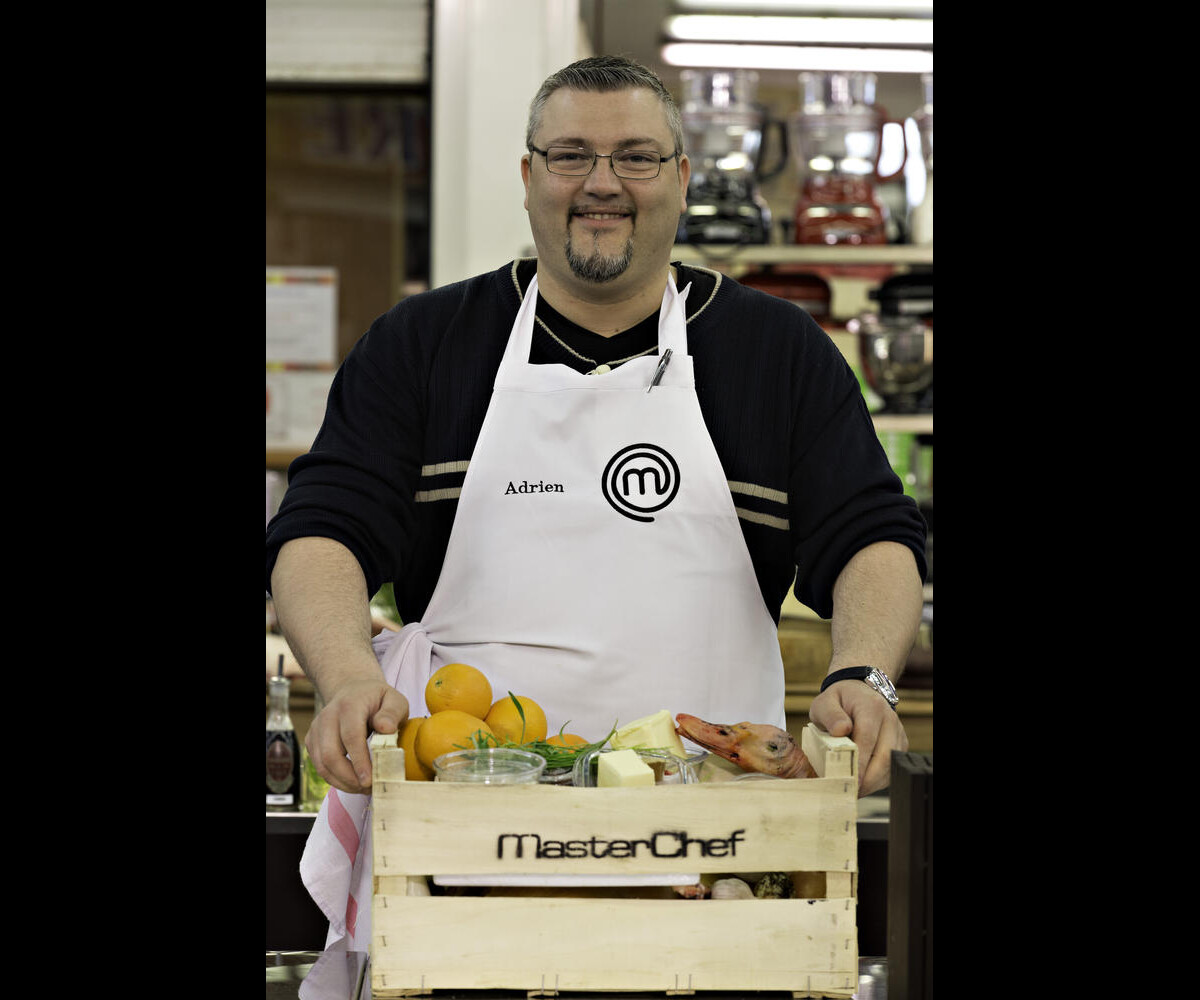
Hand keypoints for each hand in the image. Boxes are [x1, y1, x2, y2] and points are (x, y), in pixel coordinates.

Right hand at [305, 678, 408, 793]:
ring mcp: (316, 729)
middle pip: (330, 754)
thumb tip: (386, 728)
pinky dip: (336, 780)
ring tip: (364, 788)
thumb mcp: (394, 700)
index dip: (359, 761)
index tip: (370, 779)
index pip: (350, 736)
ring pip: (322, 764)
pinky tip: (353, 782)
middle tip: (370, 788)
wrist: (353, 692)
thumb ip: (393, 713)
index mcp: (349, 705)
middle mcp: (328, 716)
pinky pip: (320, 767)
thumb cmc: (377, 700)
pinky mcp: (312, 741)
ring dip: (343, 782)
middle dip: (349, 777)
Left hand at [807, 681, 907, 795]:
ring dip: (872, 783)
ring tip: (852, 791)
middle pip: (884, 757)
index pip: (868, 738)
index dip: (859, 762)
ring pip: (889, 766)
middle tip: (849, 792)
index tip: (849, 780)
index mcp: (871, 707)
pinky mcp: (899, 746)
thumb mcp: (825, 702)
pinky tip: (861, 783)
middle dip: (867, 779)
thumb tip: (840, 730)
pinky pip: (891, 768)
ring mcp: (897, 734)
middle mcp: (889, 720)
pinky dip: (877, 780)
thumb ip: (830, 715)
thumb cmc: (839, 701)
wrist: (858, 693)